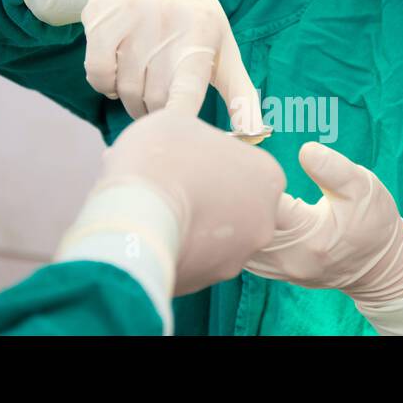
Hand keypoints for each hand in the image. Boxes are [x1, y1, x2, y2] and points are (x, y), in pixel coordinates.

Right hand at [81, 0, 262, 131]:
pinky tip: (115, 73)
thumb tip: (256, 133)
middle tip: (157, 105)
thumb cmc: (193, 20)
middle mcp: (167, 24)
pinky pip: (97, 73)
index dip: (179, 116)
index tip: (175, 134)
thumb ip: (240, 93)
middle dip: (154, 112)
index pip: (187, 88)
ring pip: (124, 89)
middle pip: (153, 98)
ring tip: (139, 84)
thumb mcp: (221, 48)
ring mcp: (132, 18)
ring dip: (130, 98)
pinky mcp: (102, 17)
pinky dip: (104, 84)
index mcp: (201, 36)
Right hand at [98, 110, 284, 294]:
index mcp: (268, 176)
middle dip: (206, 196)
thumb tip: (190, 134)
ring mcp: (239, 255)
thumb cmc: (159, 161)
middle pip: (235, 203)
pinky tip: (152, 233)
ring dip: (191, 223)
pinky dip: (178, 247)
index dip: (213, 162)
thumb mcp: (177, 122)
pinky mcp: (210, 280)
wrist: (133, 218)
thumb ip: (196, 130)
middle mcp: (265, 220)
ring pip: (216, 235)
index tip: (188, 161)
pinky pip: (195, 260)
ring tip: (156, 208)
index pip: (246, 166)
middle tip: (171, 185)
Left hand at [245, 142, 402, 303]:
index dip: (252, 180)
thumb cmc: (373, 223)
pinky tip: (241, 206)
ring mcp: (277, 270)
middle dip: (233, 195)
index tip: (249, 159)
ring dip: (232, 214)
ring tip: (230, 184)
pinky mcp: (272, 272)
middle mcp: (287, 260)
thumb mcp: (364, 188)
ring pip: (235, 243)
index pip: (263, 205)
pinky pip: (241, 250)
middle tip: (231, 167)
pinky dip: (237, 228)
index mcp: (309, 239)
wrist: (380, 265)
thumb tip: (305, 150)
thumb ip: (335, 169)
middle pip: (239, 227)